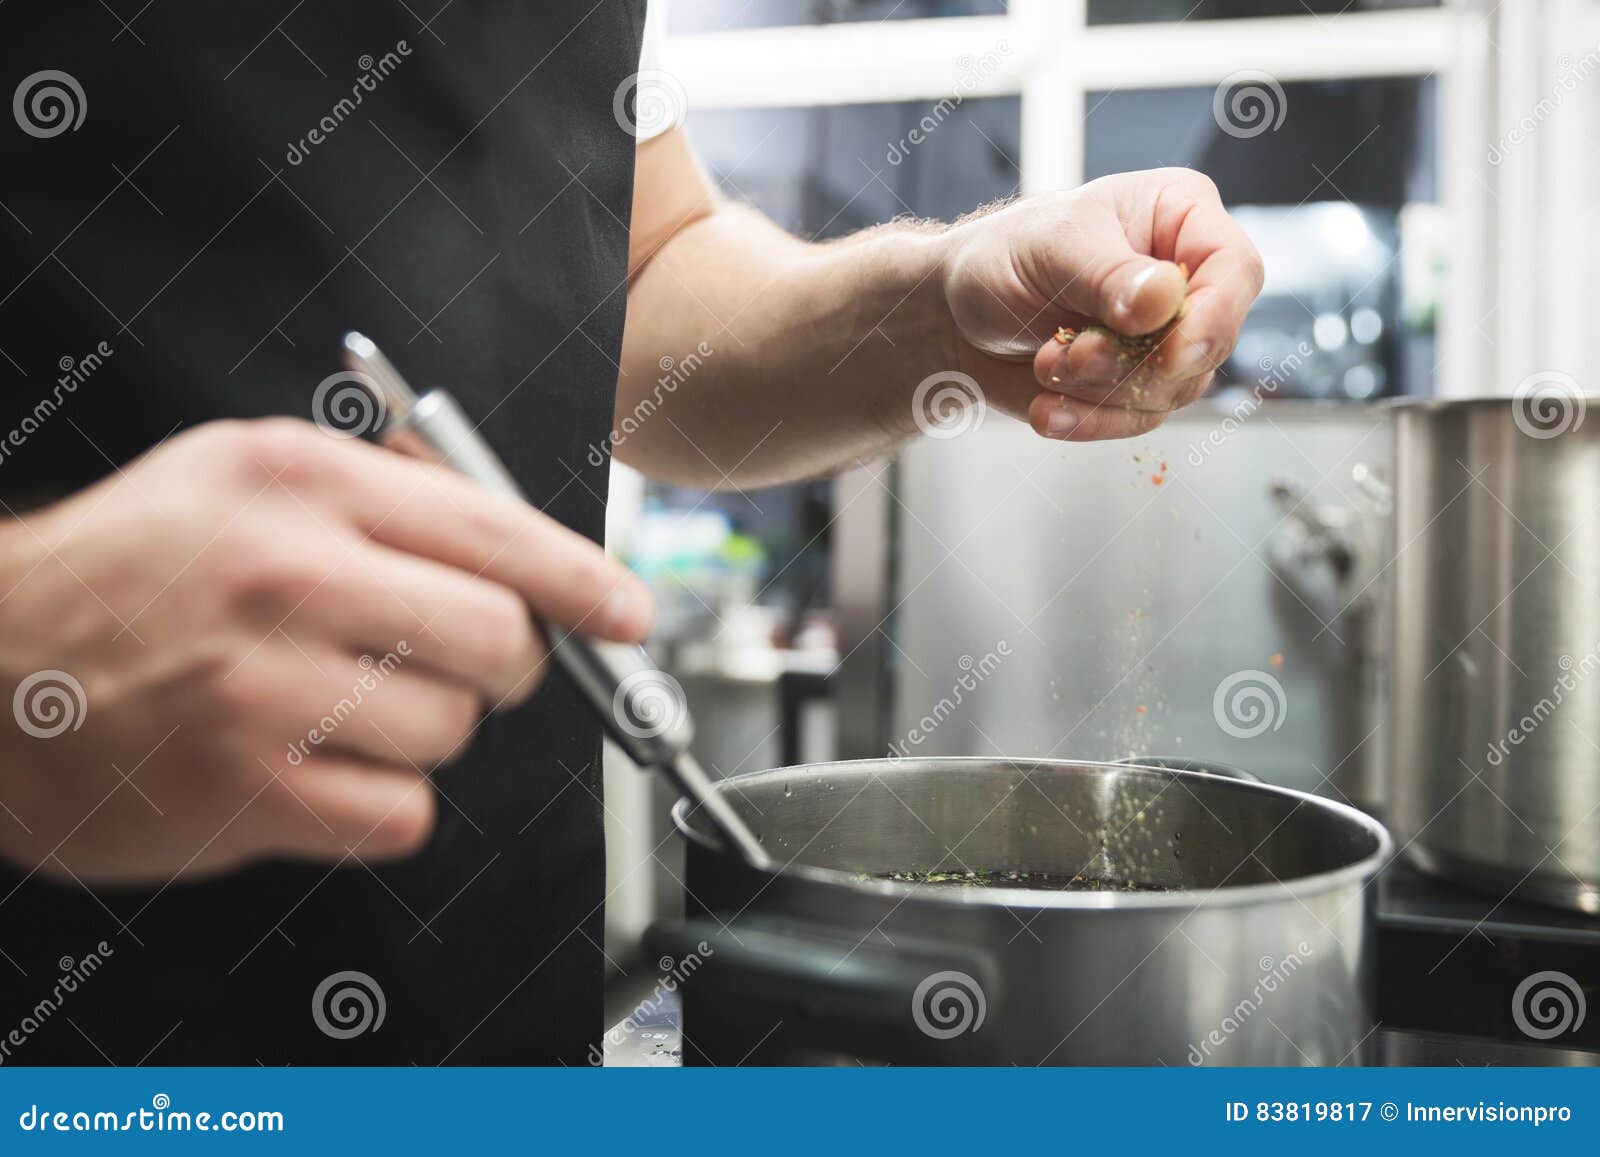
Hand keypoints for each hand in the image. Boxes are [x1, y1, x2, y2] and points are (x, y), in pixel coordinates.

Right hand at [0, 419, 651, 883]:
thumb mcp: (237, 473)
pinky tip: (318, 767)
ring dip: (425, 731)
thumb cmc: (123, 571)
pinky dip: (383, 801)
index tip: (627, 613)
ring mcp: (264, 690)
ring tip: (340, 708)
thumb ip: (377, 486)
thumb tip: (506, 521)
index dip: (582, 581)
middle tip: (464, 665)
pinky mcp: (246, 792)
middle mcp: (287, 576)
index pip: (493, 531)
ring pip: (452, 733)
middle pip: (499, 643)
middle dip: (506, 665)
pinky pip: (402, 813)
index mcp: (298, 482)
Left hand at [940, 167, 1263, 440]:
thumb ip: (1110, 276)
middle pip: (1206, 343)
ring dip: (1100, 391)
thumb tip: (1164, 300)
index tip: (1171, 353)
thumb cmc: (1003, 255)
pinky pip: (1136, 421)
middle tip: (1070, 352)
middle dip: (1131, 363)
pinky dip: (1088, 420)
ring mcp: (1167, 338)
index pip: (1236, 269)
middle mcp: (1186, 279)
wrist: (956, 312)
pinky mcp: (1138, 385)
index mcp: (1181, 217)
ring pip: (1172, 391)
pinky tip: (1048, 408)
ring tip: (1046, 363)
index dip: (1215, 318)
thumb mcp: (1052, 249)